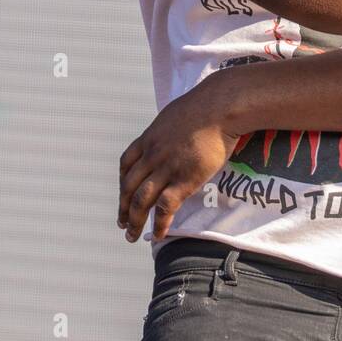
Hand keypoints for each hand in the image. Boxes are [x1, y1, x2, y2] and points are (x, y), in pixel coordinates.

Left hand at [117, 75, 239, 241]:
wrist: (219, 107)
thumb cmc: (205, 105)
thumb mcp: (175, 114)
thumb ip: (169, 129)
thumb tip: (175, 130)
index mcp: (149, 138)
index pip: (126, 164)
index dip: (122, 182)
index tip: (124, 193)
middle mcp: (152, 155)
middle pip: (128, 186)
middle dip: (124, 208)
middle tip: (122, 223)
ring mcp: (166, 168)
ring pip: (141, 201)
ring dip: (134, 221)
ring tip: (132, 235)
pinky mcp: (184, 180)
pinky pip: (165, 208)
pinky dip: (159, 224)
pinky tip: (158, 235)